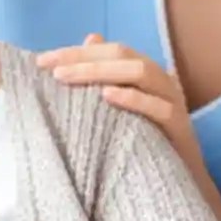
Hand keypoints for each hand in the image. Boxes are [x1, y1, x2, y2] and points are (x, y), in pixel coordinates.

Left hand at [35, 33, 199, 160]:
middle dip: (82, 59)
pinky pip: (159, 107)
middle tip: (51, 70)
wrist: (178, 181)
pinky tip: (106, 96)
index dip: (74, 52)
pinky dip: (132, 98)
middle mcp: (159, 79)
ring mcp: (172, 100)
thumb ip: (104, 76)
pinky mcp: (180, 126)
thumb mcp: (118, 108)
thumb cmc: (144, 140)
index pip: (108, 50)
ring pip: (140, 72)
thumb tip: (89, 39)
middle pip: (122, 55)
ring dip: (100, 72)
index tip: (41, 61)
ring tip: (68, 77)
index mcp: (144, 71)